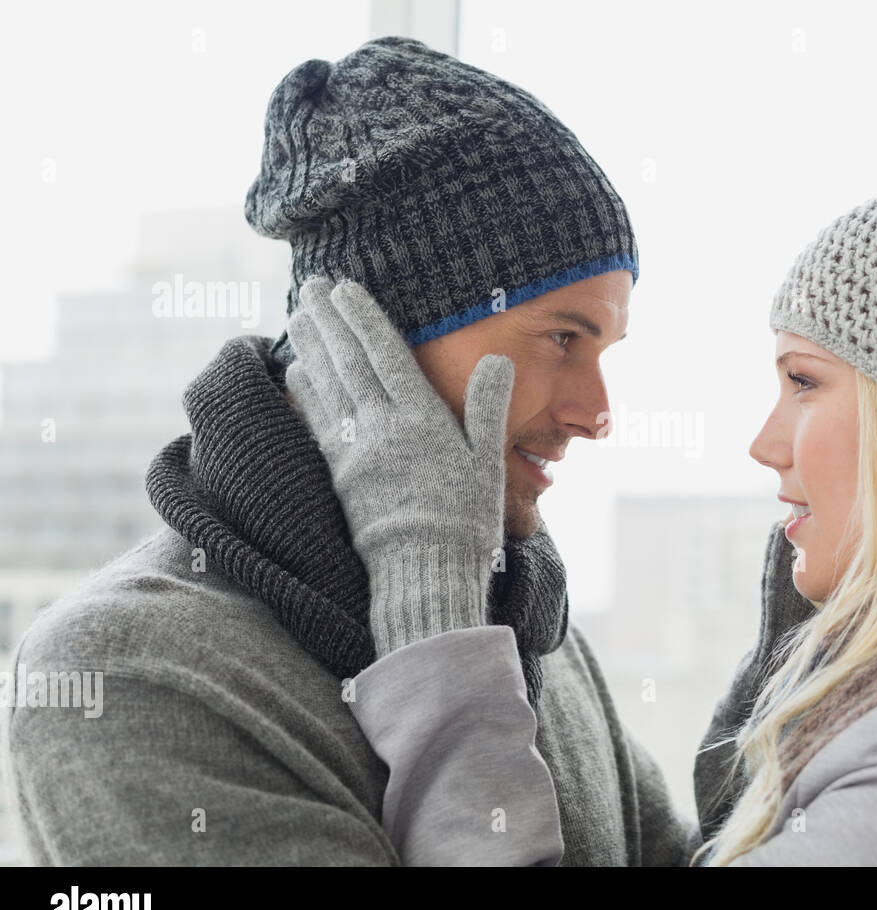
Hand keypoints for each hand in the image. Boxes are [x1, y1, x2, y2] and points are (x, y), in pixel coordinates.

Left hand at [284, 276, 514, 654]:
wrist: (425, 573)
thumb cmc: (466, 521)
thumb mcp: (487, 462)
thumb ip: (488, 408)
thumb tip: (499, 361)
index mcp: (421, 419)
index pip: (386, 355)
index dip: (364, 318)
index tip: (346, 289)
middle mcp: (382, 428)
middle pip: (349, 362)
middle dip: (329, 320)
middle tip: (312, 286)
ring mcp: (355, 451)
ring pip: (328, 386)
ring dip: (311, 346)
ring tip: (298, 315)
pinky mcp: (340, 477)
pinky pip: (316, 422)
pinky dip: (303, 391)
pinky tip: (294, 371)